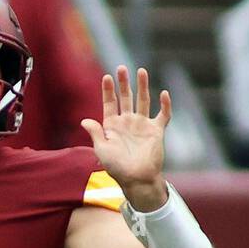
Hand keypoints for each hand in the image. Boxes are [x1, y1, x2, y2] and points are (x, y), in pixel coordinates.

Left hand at [81, 66, 170, 211]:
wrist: (137, 179)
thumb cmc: (117, 168)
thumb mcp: (102, 150)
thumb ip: (95, 133)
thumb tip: (84, 120)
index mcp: (112, 126)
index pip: (110, 103)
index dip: (108, 90)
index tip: (106, 77)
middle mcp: (127, 122)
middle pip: (126, 97)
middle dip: (124, 83)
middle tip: (121, 68)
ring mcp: (142, 125)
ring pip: (143, 100)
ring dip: (142, 86)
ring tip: (141, 71)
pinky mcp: (156, 130)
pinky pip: (163, 115)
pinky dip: (165, 105)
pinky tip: (164, 93)